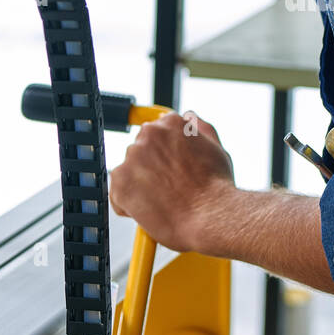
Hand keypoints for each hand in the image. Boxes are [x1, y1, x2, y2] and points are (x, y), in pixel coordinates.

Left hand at [108, 111, 235, 252]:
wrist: (210, 217)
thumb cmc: (215, 189)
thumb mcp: (216, 148)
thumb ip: (199, 128)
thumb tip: (189, 117)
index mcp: (171, 123)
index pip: (155, 134)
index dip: (163, 156)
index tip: (170, 169)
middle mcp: (148, 135)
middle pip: (139, 153)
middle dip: (149, 170)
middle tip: (169, 188)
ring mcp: (132, 158)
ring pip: (128, 174)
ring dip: (139, 188)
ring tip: (164, 201)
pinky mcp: (120, 183)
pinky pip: (117, 197)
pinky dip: (129, 207)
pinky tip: (152, 211)